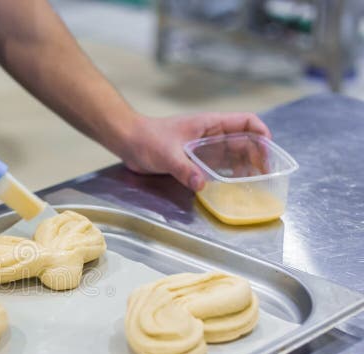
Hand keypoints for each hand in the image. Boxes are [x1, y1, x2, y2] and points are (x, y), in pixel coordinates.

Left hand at [120, 112, 271, 190]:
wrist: (128, 142)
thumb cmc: (146, 139)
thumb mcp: (166, 154)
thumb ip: (184, 169)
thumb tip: (202, 184)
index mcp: (209, 124)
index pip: (245, 121)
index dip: (260, 133)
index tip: (268, 149)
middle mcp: (210, 135)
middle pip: (244, 142)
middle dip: (257, 156)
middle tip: (265, 175)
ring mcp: (203, 147)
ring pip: (232, 156)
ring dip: (244, 168)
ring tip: (253, 184)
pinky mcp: (194, 160)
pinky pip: (218, 167)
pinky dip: (228, 176)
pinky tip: (232, 188)